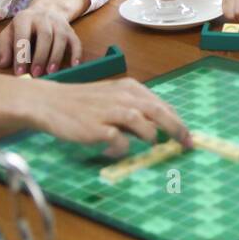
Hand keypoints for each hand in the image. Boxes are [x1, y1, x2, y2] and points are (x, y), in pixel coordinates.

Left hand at [0, 6, 81, 76]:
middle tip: (36, 74)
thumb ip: (4, 47)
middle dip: (40, 56)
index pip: (22, 36)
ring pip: (61, 38)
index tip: (19, 72)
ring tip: (50, 72)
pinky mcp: (70, 30)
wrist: (46, 9)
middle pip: (45, 36)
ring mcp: (59, 23)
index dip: (21, 54)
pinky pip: (76, 41)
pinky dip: (76, 54)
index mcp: (24, 18)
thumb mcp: (9, 32)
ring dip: (56, 57)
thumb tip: (4, 64)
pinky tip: (74, 66)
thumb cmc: (24, 27)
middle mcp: (43, 18)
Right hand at [24, 77, 192, 156]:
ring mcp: (109, 111)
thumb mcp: (113, 98)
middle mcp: (123, 97)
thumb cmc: (84, 103)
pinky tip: (116, 151)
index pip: (163, 105)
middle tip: (186, 145)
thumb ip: (136, 109)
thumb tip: (160, 127)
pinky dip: (122, 149)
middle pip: (159, 112)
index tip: (188, 138)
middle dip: (177, 130)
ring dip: (151, 137)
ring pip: (143, 124)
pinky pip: (118, 141)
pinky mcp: (95, 128)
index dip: (179, 122)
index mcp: (130, 88)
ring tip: (149, 146)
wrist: (50, 102)